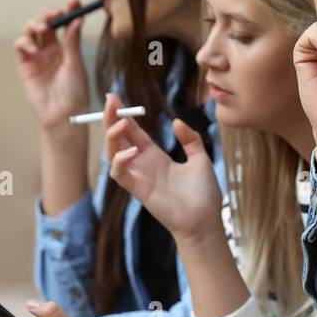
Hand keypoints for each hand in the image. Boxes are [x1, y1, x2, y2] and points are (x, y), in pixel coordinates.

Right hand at [14, 0, 91, 130]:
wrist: (62, 115)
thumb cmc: (75, 92)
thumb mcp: (76, 64)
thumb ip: (72, 42)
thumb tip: (77, 19)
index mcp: (68, 48)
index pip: (66, 24)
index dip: (69, 11)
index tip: (74, 1)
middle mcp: (52, 50)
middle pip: (47, 24)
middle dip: (49, 14)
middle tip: (55, 12)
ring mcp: (38, 56)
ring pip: (31, 31)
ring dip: (35, 25)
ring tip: (43, 28)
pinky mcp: (25, 65)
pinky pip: (20, 46)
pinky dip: (25, 42)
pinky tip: (33, 48)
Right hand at [104, 91, 220, 242]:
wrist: (205, 219)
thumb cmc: (204, 193)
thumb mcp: (200, 159)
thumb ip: (190, 140)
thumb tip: (176, 122)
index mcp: (155, 156)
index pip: (133, 132)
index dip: (123, 115)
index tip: (114, 97)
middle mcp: (143, 165)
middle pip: (118, 138)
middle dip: (111, 119)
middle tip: (110, 100)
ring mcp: (139, 176)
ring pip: (113, 154)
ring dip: (113, 137)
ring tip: (122, 124)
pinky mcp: (138, 190)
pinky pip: (120, 174)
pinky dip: (120, 161)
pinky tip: (131, 151)